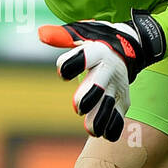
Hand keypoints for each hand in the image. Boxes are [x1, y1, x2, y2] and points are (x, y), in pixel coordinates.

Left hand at [38, 10, 165, 140]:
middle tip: (77, 108)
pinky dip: (114, 126)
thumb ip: (61, 36)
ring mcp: (117, 86)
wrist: (126, 47)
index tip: (62, 73)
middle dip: (89, 97)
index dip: (72, 64)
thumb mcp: (80, 34)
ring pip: (110, 104)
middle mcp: (110, 70)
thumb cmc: (95, 41)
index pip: (86, 57)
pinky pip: (120, 115)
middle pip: (100, 84)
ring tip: (91, 130)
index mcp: (98, 52)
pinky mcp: (123, 99)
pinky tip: (105, 134)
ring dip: (101, 118)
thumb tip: (41, 34)